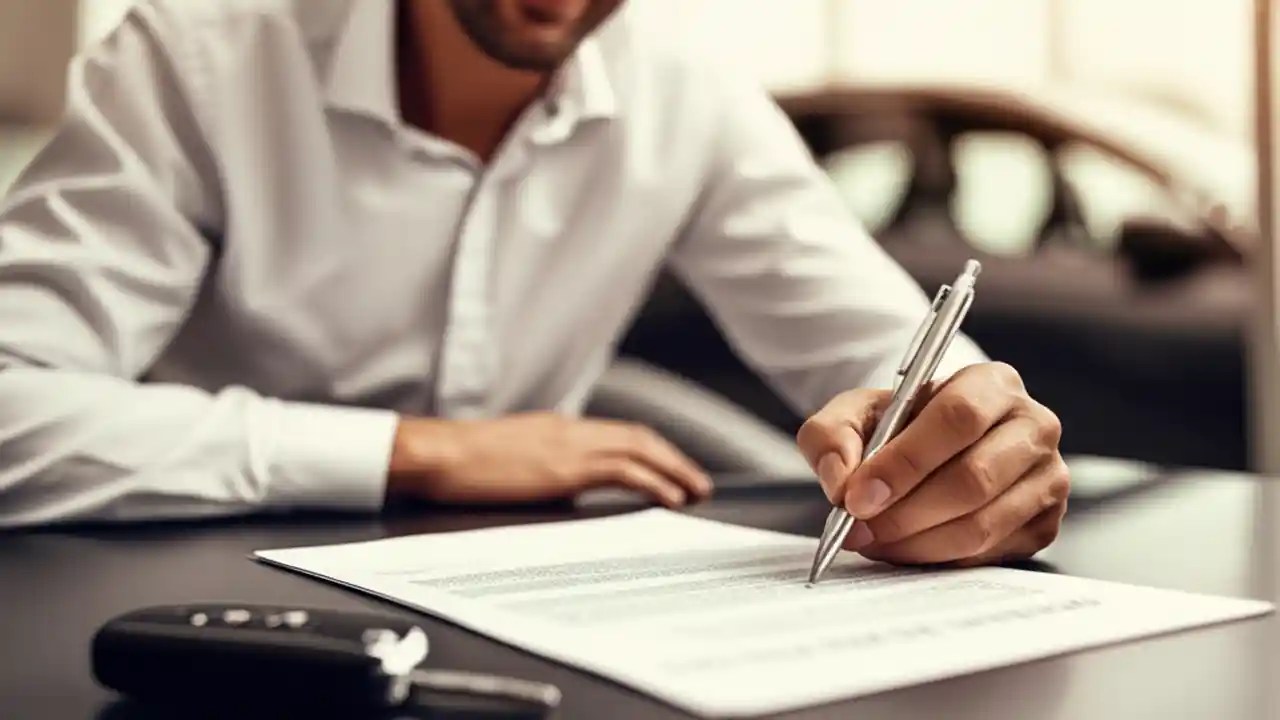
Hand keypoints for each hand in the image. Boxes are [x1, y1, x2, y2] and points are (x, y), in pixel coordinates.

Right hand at [386, 413, 712, 507]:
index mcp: (558, 427)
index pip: (618, 434)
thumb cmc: (464, 463)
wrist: (439, 455)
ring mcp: (569, 445)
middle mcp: (570, 430)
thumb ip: (548, 474)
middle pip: (639, 437)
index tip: (672, 469)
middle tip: (699, 482)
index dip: (652, 451)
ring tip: (695, 491)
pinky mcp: (564, 468)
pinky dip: (654, 482)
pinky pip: (624, 471)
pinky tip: (669, 498)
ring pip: (639, 449)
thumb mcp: (515, 464)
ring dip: (674, 470)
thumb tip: (569, 495)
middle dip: (674, 459)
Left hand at [796, 362, 1067, 565]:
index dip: (904, 463)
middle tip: (858, 529)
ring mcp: (1047, 478)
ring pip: (981, 524)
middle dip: (904, 513)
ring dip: (916, 543)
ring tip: (874, 540)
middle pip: (973, 479)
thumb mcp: (856, 413)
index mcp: (992, 383)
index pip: (957, 419)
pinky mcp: (1044, 524)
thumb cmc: (902, 426)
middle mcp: (1033, 426)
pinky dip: (938, 558)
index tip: (858, 496)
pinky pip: (989, 554)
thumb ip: (833, 435)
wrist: (936, 446)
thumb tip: (840, 481)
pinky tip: (906, 547)